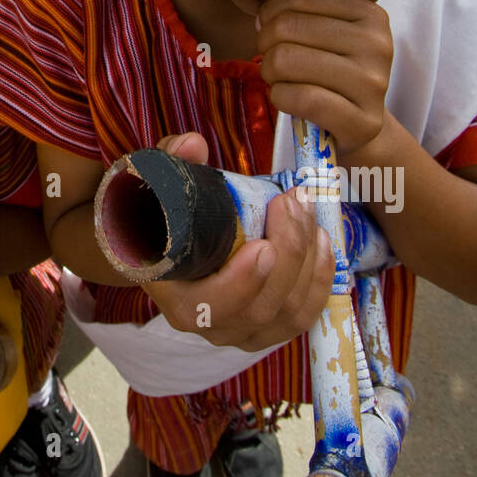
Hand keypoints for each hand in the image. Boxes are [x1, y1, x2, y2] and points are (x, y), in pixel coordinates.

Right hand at [139, 133, 334, 349]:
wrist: (166, 244)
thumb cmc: (160, 216)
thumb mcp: (155, 183)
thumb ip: (172, 161)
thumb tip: (193, 145)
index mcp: (174, 298)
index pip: (207, 309)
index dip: (241, 284)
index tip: (263, 246)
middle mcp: (209, 325)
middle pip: (260, 307)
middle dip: (289, 252)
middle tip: (292, 202)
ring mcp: (242, 331)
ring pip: (289, 311)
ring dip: (308, 258)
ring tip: (305, 209)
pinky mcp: (270, 327)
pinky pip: (305, 313)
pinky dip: (320, 276)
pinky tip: (321, 239)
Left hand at [255, 0, 414, 156]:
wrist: (357, 129)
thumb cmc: (336, 68)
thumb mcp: (345, 24)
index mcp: (371, 14)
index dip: (270, 13)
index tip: (273, 28)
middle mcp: (378, 45)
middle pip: (286, 28)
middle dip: (266, 45)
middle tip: (274, 57)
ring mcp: (372, 85)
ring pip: (285, 61)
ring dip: (270, 73)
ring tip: (282, 78)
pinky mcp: (358, 120)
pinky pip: (296, 96)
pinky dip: (280, 96)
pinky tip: (288, 97)